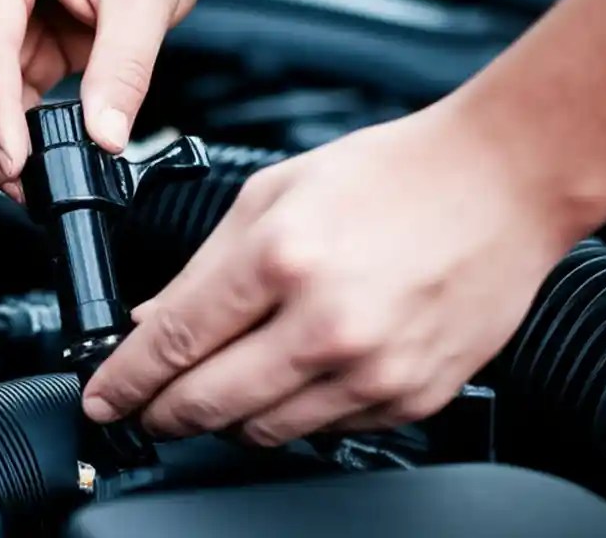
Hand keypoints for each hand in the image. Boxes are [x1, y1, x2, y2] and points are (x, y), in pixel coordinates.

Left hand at [81, 106, 577, 443]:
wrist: (503, 182)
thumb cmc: (393, 175)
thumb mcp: (272, 194)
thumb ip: (202, 267)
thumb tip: (148, 323)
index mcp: (280, 259)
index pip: (172, 343)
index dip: (123, 381)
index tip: (102, 399)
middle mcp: (326, 324)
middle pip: (208, 403)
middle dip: (160, 414)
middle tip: (142, 409)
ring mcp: (373, 370)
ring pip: (263, 431)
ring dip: (224, 419)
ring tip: (216, 388)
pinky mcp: (410, 396)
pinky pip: (325, 430)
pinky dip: (292, 413)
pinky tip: (290, 378)